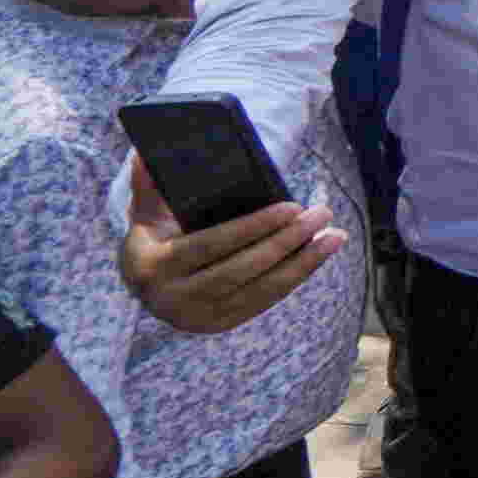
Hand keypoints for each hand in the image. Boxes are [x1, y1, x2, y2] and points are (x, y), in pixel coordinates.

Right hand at [119, 158, 342, 334]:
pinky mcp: (220, 324)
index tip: (291, 206)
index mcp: (154, 266)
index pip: (212, 244)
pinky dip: (295, 277)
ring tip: (335, 235)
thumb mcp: (144, 215)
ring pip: (260, 290)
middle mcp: (174, 298)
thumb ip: (147, 186)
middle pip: (242, 269)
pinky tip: (319, 255)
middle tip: (321, 214)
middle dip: (286, 242)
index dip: (253, 227)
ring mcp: (198, 317)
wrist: (146, 288)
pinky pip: (264, 301)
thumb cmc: (154, 240)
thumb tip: (143, 153)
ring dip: (303, 262)